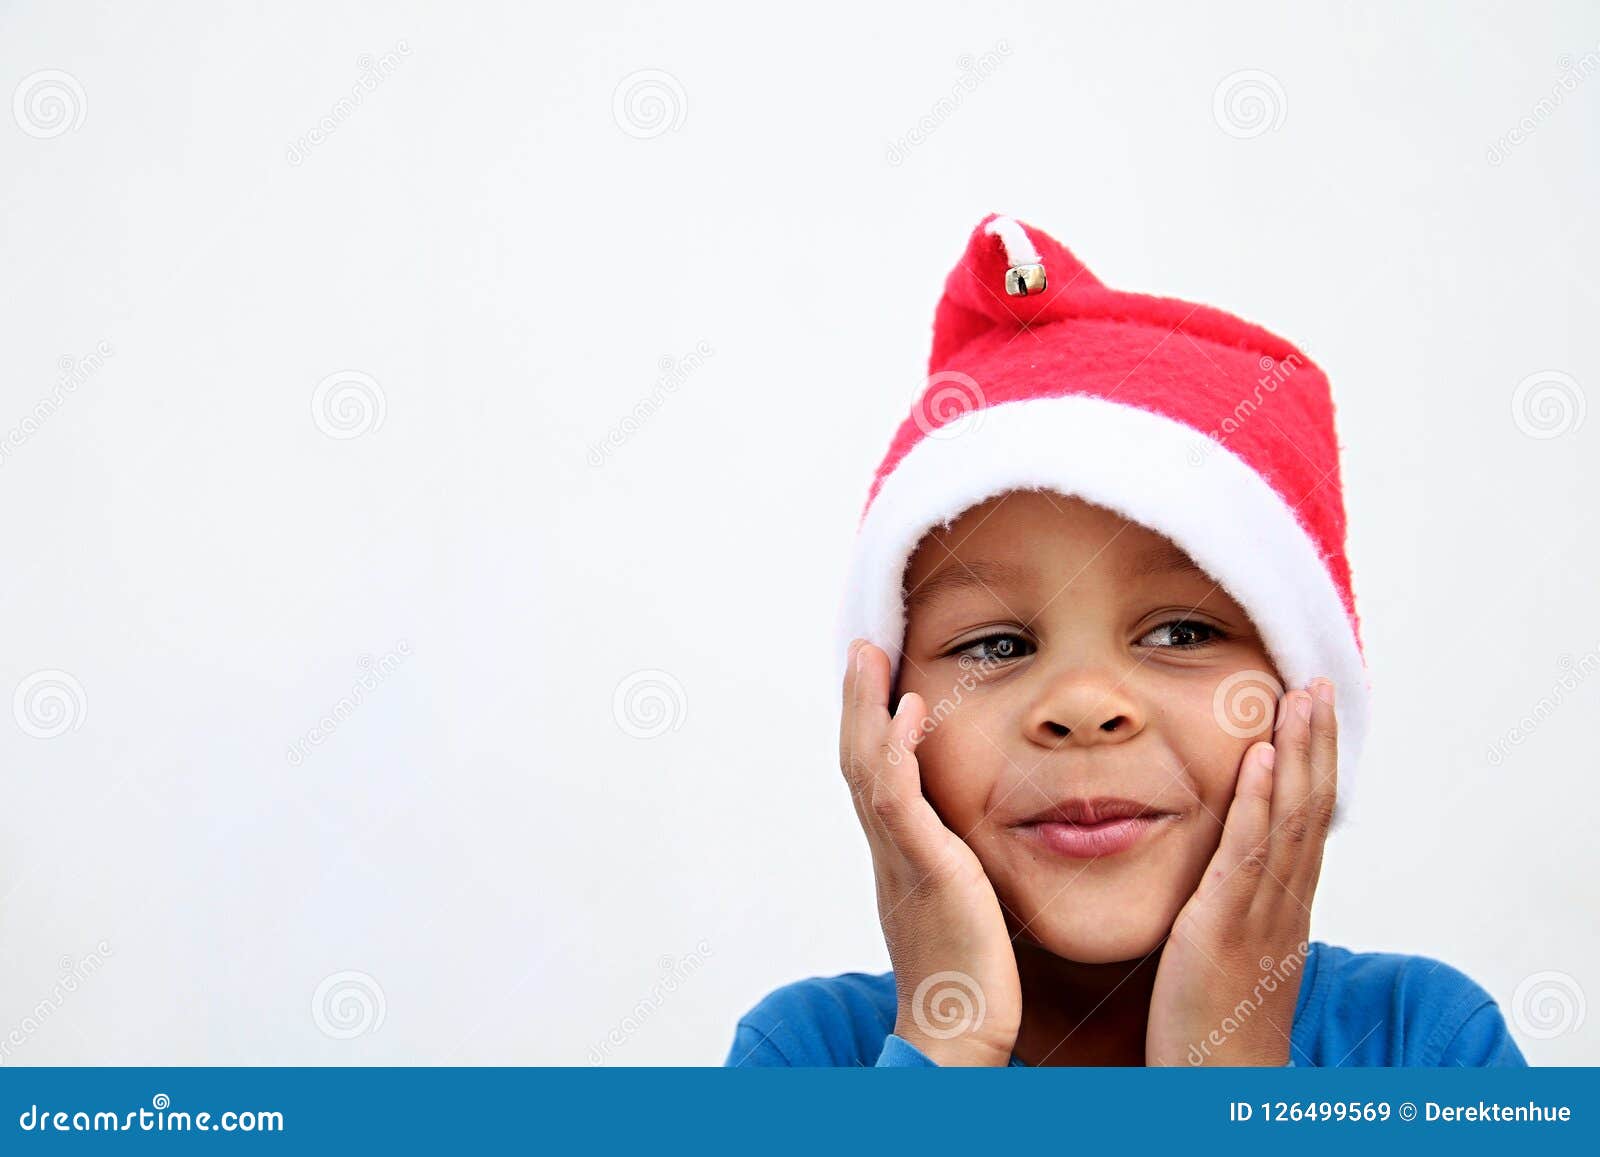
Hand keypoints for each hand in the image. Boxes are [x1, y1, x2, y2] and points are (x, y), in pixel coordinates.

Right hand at [840, 639, 1021, 1065]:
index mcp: (898, 856)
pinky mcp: (927, 870)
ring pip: (868, 769)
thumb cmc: (967, 977)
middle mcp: (889, 851)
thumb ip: (954, 868)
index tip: (871, 679)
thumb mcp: (958, 904)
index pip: (873, 776)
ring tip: (869, 659)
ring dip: (865, 709)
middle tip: (859, 650)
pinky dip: (897, 751)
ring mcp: (902, 859)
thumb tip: (965, 847)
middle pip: (858, 761)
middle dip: (856, 703)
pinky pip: (899, 801)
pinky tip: (906, 712)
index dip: (867, 725)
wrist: (957, 1031)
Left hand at [1145, 678, 1337, 1066]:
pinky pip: (1245, 854)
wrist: (1220, 1089)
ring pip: (1288, 820)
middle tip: (1316, 683)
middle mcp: (1283, 905)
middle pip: (1309, 809)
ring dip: (1296, 753)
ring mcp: (1259, 915)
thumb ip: (1231, 912)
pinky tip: (1259, 758)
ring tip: (1298, 697)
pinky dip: (1256, 802)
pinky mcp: (1223, 927)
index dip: (1314, 767)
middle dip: (1316, 744)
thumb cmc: (1214, 1030)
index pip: (1307, 823)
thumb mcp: (1231, 957)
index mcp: (1284, 910)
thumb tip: (1222, 877)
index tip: (1314, 715)